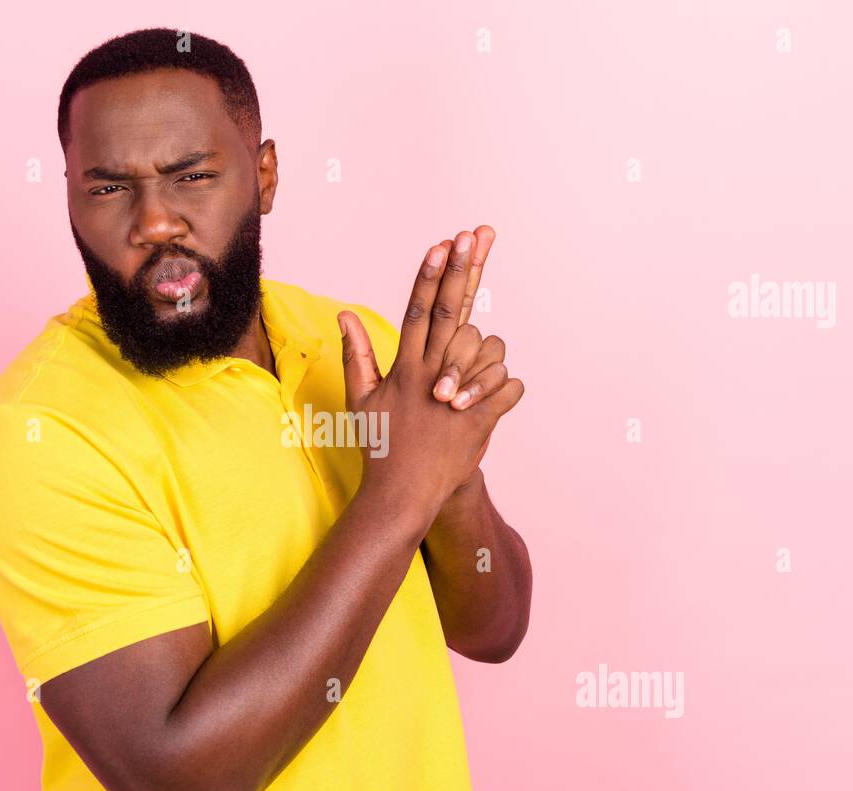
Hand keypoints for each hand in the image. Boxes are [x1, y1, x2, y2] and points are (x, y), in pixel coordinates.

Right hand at [337, 237, 523, 535]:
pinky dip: (508, 390)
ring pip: (486, 351)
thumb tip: (344, 314)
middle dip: (461, 271)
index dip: (430, 274)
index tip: (442, 243)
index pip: (417, 310)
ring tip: (472, 379)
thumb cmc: (381, 446)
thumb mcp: (362, 400)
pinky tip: (498, 397)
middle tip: (474, 234)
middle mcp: (428, 375)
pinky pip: (508, 391)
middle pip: (448, 313)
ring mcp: (454, 398)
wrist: (400, 495)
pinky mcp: (477, 422)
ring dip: (487, 356)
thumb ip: (357, 354)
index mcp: (404, 368)